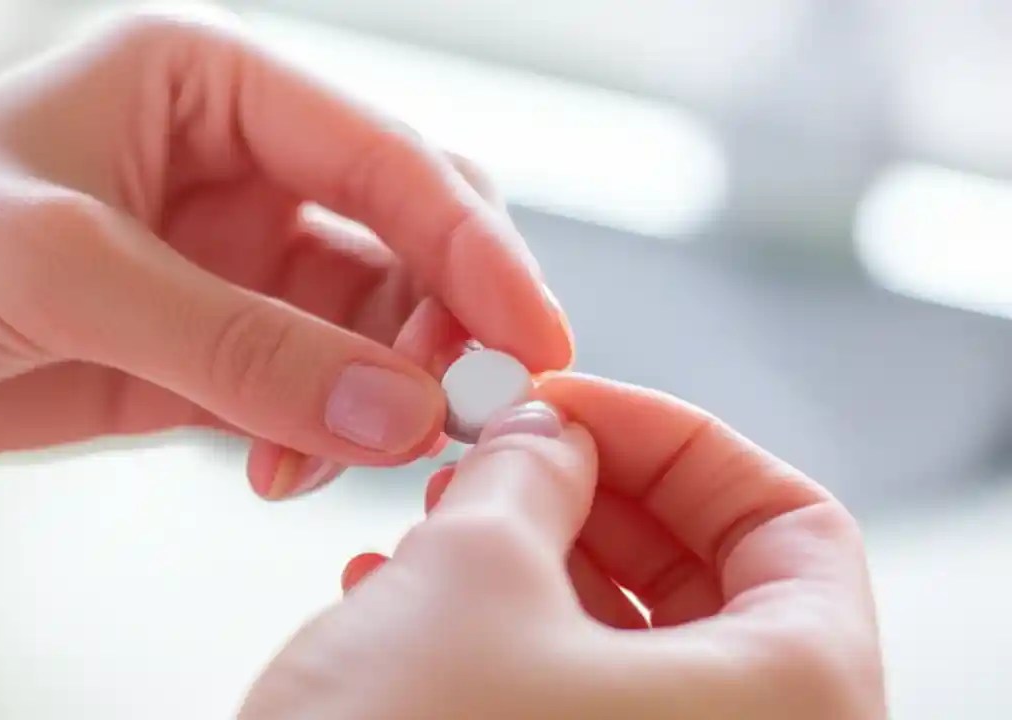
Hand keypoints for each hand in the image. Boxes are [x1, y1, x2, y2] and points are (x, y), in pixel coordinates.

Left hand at [0, 9, 569, 483]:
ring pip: (367, 323)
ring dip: (375, 394)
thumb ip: (238, 343)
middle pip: (406, 233)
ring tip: (336, 457)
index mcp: (212, 82)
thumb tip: (402, 412)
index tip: (530, 337)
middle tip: (448, 411)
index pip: (386, 152)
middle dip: (440, 321)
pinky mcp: (203, 345)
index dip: (472, 244)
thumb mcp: (64, 268)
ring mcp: (226, 261)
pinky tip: (281, 470)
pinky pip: (308, 387)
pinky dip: (321, 432)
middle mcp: (237, 163)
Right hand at [242, 374, 884, 718]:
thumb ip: (530, 472)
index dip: (676, 441)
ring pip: (639, 652)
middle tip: (511, 453)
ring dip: (543, 565)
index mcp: (789, 704)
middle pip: (717, 589)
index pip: (793, 524)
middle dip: (597, 501)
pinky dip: (516, 644)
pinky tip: (414, 602)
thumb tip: (544, 439)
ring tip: (446, 517)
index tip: (581, 407)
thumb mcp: (470, 572)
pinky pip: (586, 710)